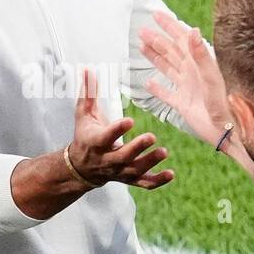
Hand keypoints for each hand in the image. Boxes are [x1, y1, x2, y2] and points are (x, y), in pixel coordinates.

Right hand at [70, 69, 173, 188]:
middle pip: (122, 156)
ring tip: (164, 152)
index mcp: (95, 141)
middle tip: (152, 136)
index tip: (130, 120)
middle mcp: (107, 159)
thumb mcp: (83, 114)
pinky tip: (171, 173)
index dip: (117, 130)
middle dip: (137, 148)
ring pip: (134, 171)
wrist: (82, 167)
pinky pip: (144, 183)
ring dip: (150, 162)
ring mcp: (119, 171)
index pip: (106, 136)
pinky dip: (157, 181)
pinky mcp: (129, 179)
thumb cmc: (84, 135)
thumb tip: (88, 69)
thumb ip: (88, 93)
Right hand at [139, 10, 231, 144]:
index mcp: (198, 63)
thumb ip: (201, 55)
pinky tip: (147, 83)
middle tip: (142, 31)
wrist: (226, 131)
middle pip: (170, 51)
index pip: (181, 39)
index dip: (169, 26)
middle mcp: (191, 73)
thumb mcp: (211, 77)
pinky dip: (156, 89)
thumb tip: (193, 30)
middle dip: (156, 40)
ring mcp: (186, 88)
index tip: (156, 15)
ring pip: (167, 68)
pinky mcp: (182, 104)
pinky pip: (166, 94)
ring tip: (142, 46)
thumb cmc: (223, 104)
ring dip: (154, 57)